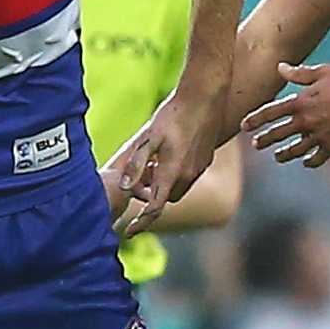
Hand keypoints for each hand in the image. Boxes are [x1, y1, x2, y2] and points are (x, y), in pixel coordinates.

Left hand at [104, 88, 217, 235]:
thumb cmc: (174, 114)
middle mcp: (189, 175)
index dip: (142, 222)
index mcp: (172, 172)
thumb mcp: (149, 138)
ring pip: (179, 187)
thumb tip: (123, 187)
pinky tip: (170, 152)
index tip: (130, 232)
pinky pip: (189, 175)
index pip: (156, 208)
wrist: (206, 96)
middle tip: (141, 178)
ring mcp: (200, 167)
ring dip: (166, 183)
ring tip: (154, 162)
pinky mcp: (207, 158)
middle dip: (154, 197)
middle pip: (168, 199)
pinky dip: (177, 173)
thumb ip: (137, 164)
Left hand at [242, 63, 329, 167]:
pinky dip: (308, 161)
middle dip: (264, 140)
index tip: (244, 126)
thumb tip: (280, 67)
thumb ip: (299, 73)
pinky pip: (315, 159)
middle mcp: (305, 121)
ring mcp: (317, 136)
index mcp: (300, 102)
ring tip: (278, 156)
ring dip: (283, 154)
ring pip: (293, 150)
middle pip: (277, 134)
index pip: (269, 113)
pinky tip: (305, 161)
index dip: (254, 120)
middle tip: (256, 144)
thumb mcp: (323, 72)